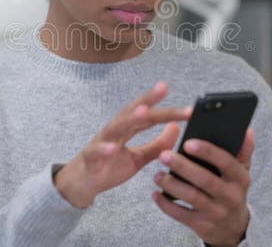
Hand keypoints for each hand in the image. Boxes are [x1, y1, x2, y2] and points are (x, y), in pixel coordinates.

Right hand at [54, 82, 191, 208]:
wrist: (83, 183)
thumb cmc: (109, 166)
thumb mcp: (139, 158)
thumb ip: (157, 145)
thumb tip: (177, 128)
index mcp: (127, 129)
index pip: (150, 116)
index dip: (167, 111)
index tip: (188, 108)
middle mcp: (115, 130)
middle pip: (133, 112)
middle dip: (148, 100)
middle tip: (163, 88)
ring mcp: (102, 142)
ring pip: (116, 126)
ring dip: (129, 118)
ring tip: (143, 112)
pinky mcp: (91, 158)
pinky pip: (96, 152)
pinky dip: (103, 149)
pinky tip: (112, 147)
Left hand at [152, 129, 254, 246]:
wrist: (233, 228)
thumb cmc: (231, 190)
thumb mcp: (241, 173)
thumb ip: (243, 152)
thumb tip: (247, 130)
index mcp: (240, 178)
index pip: (225, 161)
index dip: (207, 152)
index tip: (188, 142)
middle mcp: (230, 196)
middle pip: (205, 179)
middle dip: (182, 166)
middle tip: (163, 155)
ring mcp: (217, 212)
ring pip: (192, 197)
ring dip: (172, 185)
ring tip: (157, 175)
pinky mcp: (203, 225)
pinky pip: (181, 215)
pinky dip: (166, 205)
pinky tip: (156, 194)